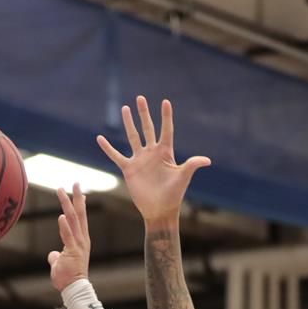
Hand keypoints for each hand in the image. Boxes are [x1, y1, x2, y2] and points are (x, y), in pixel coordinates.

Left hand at [47, 184, 91, 291]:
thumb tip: (53, 255)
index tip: (80, 192)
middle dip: (77, 197)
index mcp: (81, 240)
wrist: (74, 288)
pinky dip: (64, 226)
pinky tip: (61, 216)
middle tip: (76, 182)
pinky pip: (68, 237)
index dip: (80, 205)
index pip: (81, 219)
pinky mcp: (72, 252)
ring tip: (61, 191)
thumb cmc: (68, 277)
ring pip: (73, 220)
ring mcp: (78, 245)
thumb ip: (57, 257)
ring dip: (67, 204)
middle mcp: (82, 239)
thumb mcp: (61, 263)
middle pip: (80, 214)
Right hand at [96, 97, 209, 226]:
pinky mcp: (129, 169)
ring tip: (125, 108)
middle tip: (140, 98)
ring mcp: (140, 160)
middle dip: (144, 113)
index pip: (166, 130)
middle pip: (148, 128)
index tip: (165, 102)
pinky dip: (108, 148)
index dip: (166, 116)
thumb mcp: (183, 177)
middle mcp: (152, 153)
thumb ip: (192, 165)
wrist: (160, 210)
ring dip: (129, 123)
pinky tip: (100, 138)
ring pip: (133, 137)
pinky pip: (116, 156)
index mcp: (166, 152)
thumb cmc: (174, 195)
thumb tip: (207, 160)